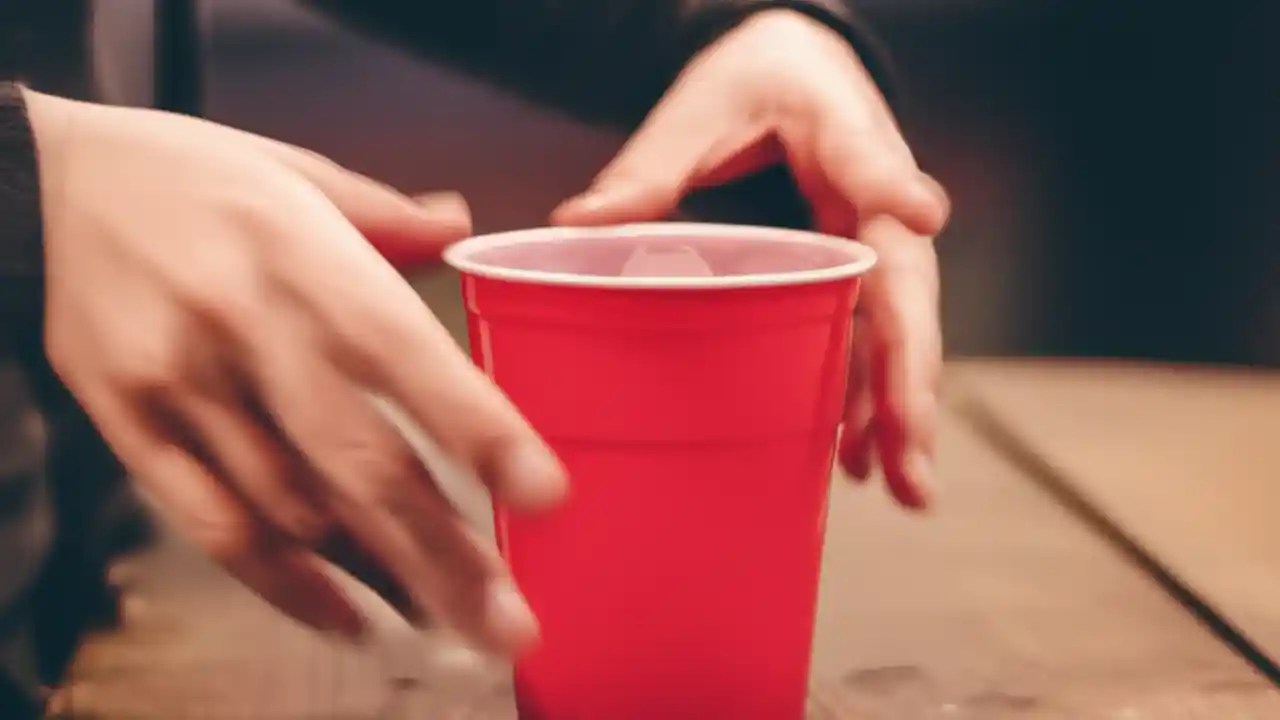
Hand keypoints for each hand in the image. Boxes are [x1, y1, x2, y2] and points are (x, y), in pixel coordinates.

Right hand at [24, 89, 566, 654]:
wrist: (37, 189)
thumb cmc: (185, 177)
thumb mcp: (294, 169)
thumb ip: (385, 215)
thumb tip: (462, 224)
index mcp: (306, 258)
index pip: (410, 357)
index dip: (481, 432)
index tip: (545, 494)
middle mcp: (251, 329)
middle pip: (361, 462)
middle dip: (443, 554)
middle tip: (508, 623)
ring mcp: (187, 387)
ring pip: (294, 510)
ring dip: (379, 577)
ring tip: (450, 626)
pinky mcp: (132, 428)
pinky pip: (213, 524)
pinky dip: (283, 583)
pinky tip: (345, 617)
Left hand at [554, 10, 945, 509]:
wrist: (799, 65)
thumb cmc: (757, 79)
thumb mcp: (701, 105)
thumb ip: (651, 164)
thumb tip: (575, 224)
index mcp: (841, 129)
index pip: (868, 155)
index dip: (892, 186)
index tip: (918, 212)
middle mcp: (876, 195)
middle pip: (904, 286)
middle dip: (908, 373)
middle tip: (909, 449)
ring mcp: (875, 240)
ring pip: (897, 330)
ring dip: (898, 410)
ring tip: (898, 484)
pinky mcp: (861, 271)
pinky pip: (867, 338)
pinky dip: (863, 399)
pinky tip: (852, 457)